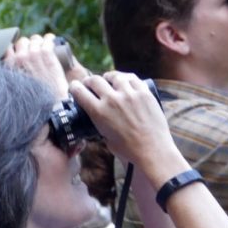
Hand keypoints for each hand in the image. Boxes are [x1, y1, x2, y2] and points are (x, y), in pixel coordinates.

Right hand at [3, 33, 68, 96]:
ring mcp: (34, 54)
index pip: (8, 48)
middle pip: (21, 42)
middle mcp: (20, 58)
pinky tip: (52, 40)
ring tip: (44, 46)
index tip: (21, 54)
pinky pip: (48, 40)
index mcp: (10, 65)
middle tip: (35, 51)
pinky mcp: (47, 55)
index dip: (15, 50)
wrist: (51, 107)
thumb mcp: (14, 90)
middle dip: (28, 45)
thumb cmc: (34, 102)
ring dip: (39, 42)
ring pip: (34, 39)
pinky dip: (50, 39)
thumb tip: (8, 77)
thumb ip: (10, 79)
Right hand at [69, 72, 185, 184]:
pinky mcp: (144, 93)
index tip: (75, 88)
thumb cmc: (130, 151)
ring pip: (114, 76)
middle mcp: (112, 100)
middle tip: (90, 85)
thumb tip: (100, 119)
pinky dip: (125, 78)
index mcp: (99, 112)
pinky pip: (132, 78)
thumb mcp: (107, 139)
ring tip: (109, 81)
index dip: (74, 88)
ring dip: (108, 78)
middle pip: (95, 80)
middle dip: (89, 82)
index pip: (79, 91)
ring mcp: (129, 94)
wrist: (153, 151)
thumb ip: (101, 125)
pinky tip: (125, 82)